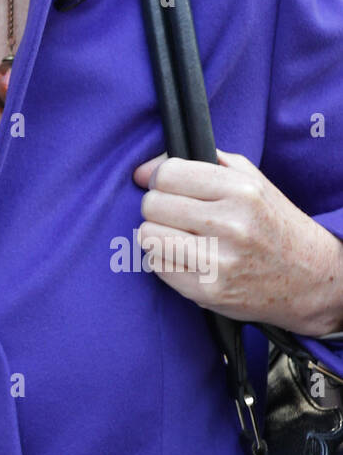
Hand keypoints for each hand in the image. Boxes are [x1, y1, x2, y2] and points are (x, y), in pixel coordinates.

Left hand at [131, 149, 342, 336]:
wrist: (311, 277)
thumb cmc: (272, 223)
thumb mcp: (248, 180)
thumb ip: (198, 163)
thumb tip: (142, 170)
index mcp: (241, 190)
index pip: (167, 174)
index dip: (162, 180)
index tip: (170, 188)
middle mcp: (231, 224)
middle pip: (153, 205)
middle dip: (159, 207)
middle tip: (177, 215)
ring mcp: (220, 261)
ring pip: (148, 235)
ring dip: (158, 235)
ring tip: (180, 236)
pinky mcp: (209, 291)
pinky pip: (157, 265)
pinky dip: (165, 260)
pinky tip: (187, 259)